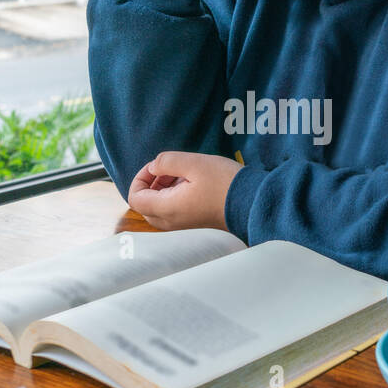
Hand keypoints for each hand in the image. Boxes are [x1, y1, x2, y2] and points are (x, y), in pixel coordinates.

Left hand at [127, 151, 242, 230]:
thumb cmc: (224, 183)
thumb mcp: (194, 162)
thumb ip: (166, 161)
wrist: (252, 203)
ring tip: (184, 174)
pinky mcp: (194, 224)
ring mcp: (183, 226)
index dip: (139, 178)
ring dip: (164, 189)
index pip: (135, 198)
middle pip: (145, 205)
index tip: (156, 167)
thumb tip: (154, 167)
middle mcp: (171, 222)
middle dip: (152, 184)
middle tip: (169, 170)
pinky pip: (173, 212)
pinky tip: (193, 183)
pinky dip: (175, 196)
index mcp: (167, 209)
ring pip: (159, 209)